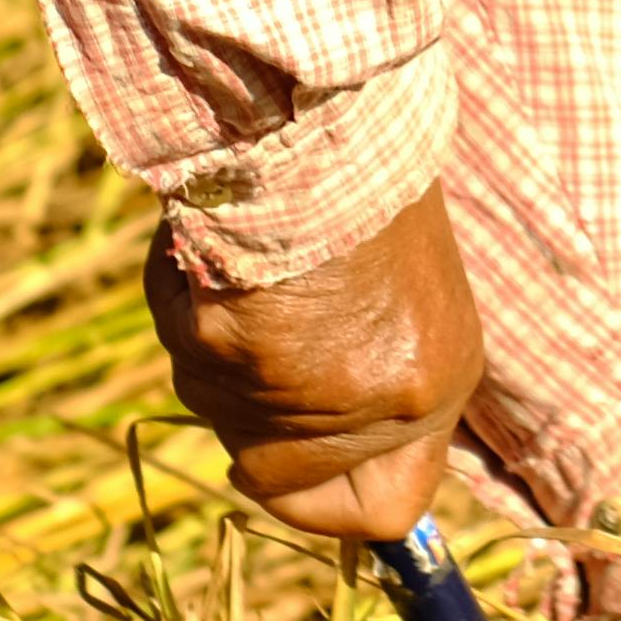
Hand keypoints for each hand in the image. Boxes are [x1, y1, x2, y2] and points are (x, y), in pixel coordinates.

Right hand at [149, 186, 482, 542]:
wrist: (324, 109)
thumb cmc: (366, 179)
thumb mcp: (402, 293)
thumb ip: (372, 373)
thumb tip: (312, 447)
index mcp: (436, 385)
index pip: (387, 511)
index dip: (330, 502)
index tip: (295, 468)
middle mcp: (378, 405)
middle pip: (271, 473)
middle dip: (251, 414)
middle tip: (263, 327)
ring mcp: (300, 388)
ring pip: (216, 407)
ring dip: (216, 345)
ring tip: (255, 263)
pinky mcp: (230, 354)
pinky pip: (183, 345)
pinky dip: (184, 301)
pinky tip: (217, 247)